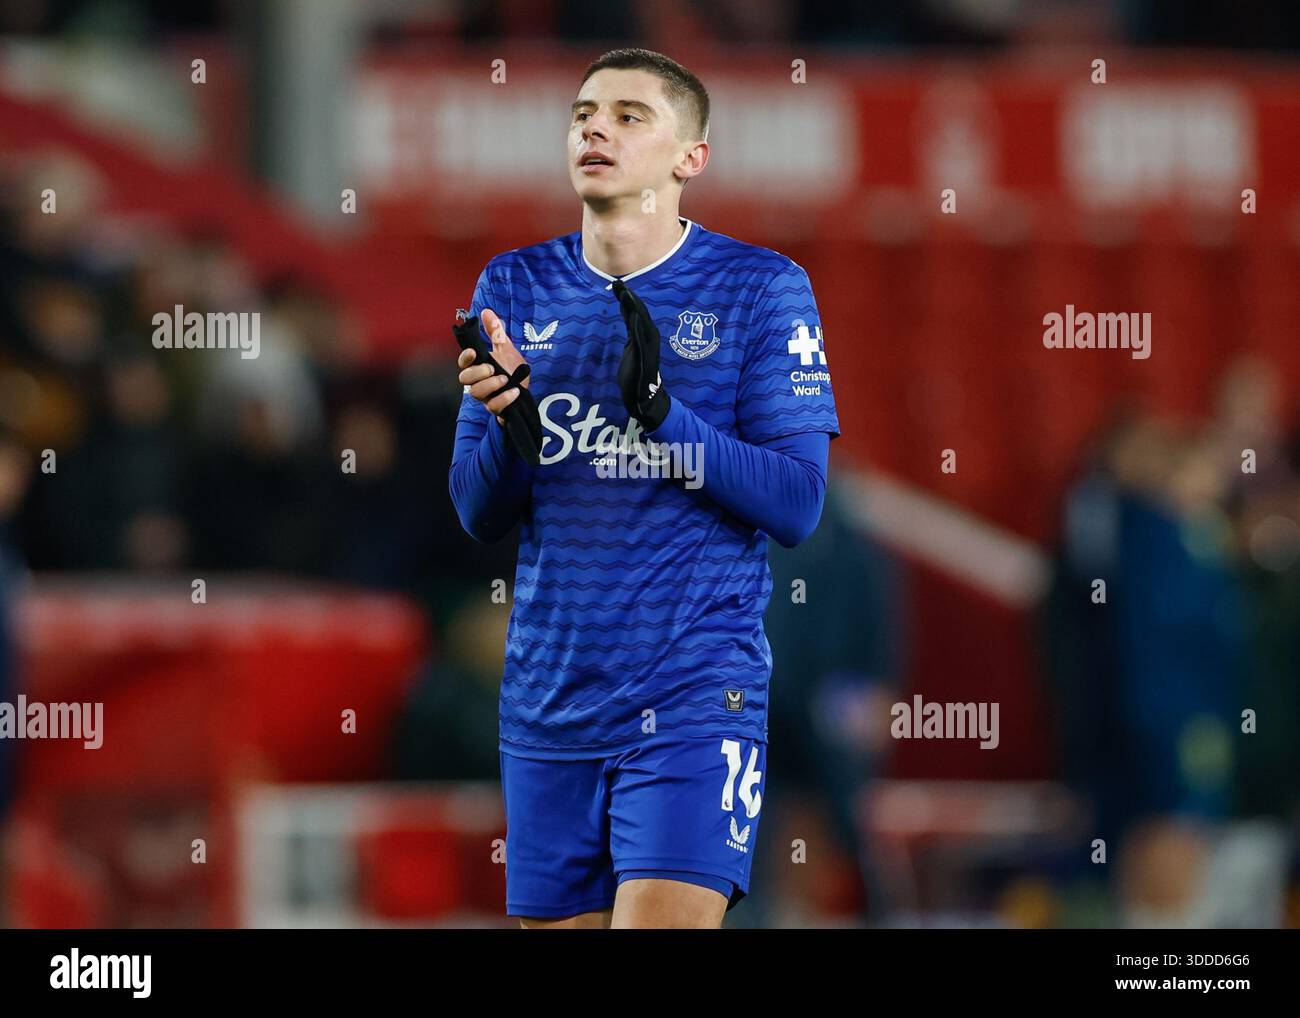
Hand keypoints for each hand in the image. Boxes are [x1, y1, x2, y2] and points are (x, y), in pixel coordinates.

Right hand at [457, 308, 530, 424]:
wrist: (527, 389)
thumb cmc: (512, 369)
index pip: (463, 363)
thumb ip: (495, 332)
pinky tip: (514, 391)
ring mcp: (487, 396)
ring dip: (490, 385)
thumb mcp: (506, 348)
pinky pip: (494, 408)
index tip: (473, 352)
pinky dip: (503, 399)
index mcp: (478, 367)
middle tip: (492, 368)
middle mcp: (478, 382)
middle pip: (465, 379)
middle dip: (477, 373)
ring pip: (476, 393)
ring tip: (505, 379)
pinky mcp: (497, 408)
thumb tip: (486, 311)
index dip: (465, 358)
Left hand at [613, 280, 670, 430]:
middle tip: (618, 283)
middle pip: (640, 314)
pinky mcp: (645, 357)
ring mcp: (648, 348)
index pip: (635, 314)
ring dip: (634, 308)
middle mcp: (649, 340)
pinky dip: (638, 326)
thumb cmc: (637, 378)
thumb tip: (629, 322)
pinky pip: (641, 339)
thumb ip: (631, 336)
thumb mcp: (631, 351)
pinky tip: (633, 315)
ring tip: (625, 293)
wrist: (644, 399)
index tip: (618, 286)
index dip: (627, 300)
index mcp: (643, 337)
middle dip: (630, 298)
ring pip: (642, 323)